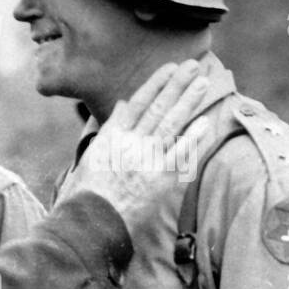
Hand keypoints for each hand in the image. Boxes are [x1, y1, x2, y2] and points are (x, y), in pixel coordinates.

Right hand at [70, 59, 214, 229]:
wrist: (88, 223)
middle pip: (157, 109)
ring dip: (188, 102)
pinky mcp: (160, 179)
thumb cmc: (84, 194)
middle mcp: (129, 144)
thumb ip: (109, 129)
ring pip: (170, 124)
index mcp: (111, 138)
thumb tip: (121, 105)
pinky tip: (205, 122)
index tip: (168, 69)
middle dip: (176, 85)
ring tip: (202, 82)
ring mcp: (146, 160)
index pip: (136, 104)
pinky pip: (181, 154)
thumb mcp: (89, 156)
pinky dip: (193, 138)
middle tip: (192, 65)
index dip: (154, 85)